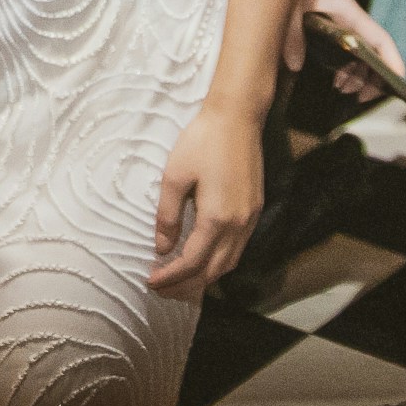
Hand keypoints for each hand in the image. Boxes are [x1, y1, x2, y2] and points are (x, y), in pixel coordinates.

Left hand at [147, 101, 263, 299]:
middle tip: (162, 288)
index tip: (151, 281)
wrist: (237, 118)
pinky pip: (238, 249)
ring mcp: (250, 219)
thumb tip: (161, 248)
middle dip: (186, 285)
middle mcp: (239, 225)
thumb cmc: (202, 141)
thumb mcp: (174, 177)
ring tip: (180, 279)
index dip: (171, 277)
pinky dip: (219, 261)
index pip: (192, 263)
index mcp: (217, 219)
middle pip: (213, 271)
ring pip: (229, 263)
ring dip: (204, 277)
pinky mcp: (254, 210)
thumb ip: (167, 216)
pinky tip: (203, 257)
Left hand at [287, 0, 404, 98]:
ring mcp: (340, 23)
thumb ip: (292, 35)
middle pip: (373, 52)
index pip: (380, 39)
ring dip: (357, 74)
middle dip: (373, 77)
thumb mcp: (290, 5)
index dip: (393, 60)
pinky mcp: (327, 26)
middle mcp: (349, 19)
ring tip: (342, 90)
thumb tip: (295, 66)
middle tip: (360, 98)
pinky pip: (345, 51)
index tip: (399, 82)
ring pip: (360, 54)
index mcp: (348, 12)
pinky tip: (335, 79)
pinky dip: (344, 67)